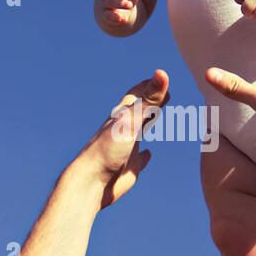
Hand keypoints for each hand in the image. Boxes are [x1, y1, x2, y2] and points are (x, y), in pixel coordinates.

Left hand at [76, 69, 169, 208]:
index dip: (149, 85)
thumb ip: (149, 99)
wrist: (91, 182)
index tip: (160, 77)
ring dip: (148, 122)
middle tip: (164, 93)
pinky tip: (149, 154)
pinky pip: (139, 159)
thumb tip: (162, 72)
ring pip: (139, 131)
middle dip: (151, 101)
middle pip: (139, 110)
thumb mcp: (131, 120)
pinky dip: (146, 155)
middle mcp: (123, 129)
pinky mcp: (128, 167)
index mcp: (122, 116)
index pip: (137, 94)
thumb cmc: (108, 150)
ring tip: (156, 116)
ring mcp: (125, 147)